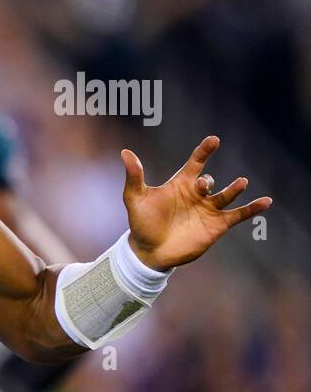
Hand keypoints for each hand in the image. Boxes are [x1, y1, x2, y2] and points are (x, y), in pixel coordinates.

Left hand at [122, 136, 271, 270]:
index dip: (204, 151)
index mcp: (181, 184)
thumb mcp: (135, 198)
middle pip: (210, 181)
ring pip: (226, 195)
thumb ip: (134, 176)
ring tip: (241, 182)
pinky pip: (239, 215)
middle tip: (202, 186)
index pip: (196, 162)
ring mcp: (208, 209)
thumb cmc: (141, 223)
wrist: (149, 252)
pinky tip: (266, 202)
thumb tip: (125, 153)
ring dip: (234, 189)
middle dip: (208, 182)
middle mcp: (197, 194)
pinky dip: (253, 208)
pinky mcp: (217, 225)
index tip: (214, 140)